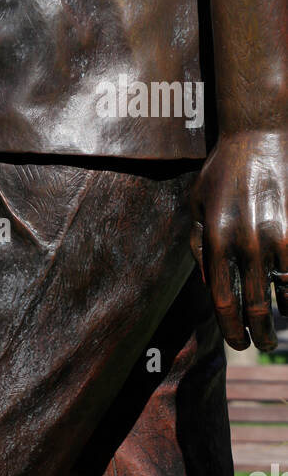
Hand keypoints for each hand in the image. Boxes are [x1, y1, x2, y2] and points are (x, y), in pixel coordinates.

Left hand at [191, 130, 287, 350]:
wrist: (259, 131)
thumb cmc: (222, 172)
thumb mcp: (196, 209)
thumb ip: (200, 249)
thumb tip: (210, 287)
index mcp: (216, 240)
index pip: (223, 301)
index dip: (231, 329)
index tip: (237, 343)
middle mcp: (245, 241)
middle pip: (255, 305)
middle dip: (258, 333)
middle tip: (262, 344)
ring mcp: (275, 232)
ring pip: (283, 291)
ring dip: (282, 315)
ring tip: (279, 325)